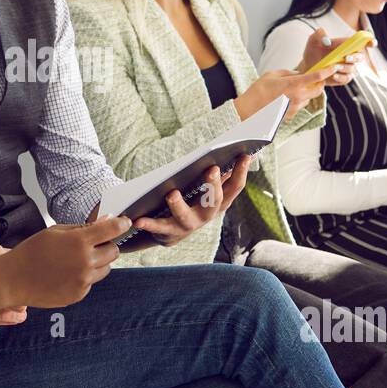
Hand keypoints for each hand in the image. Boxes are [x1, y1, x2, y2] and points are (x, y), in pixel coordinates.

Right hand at [1, 215, 131, 307]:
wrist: (14, 279)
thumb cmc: (32, 251)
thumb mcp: (55, 231)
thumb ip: (83, 228)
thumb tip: (106, 221)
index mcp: (79, 241)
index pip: (113, 229)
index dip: (122, 224)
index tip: (125, 222)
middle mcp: (85, 261)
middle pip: (114, 251)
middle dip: (107, 245)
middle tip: (93, 243)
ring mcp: (83, 280)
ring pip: (106, 268)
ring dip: (98, 262)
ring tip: (76, 260)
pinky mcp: (79, 294)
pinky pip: (92, 282)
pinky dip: (85, 276)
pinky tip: (67, 273)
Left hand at [132, 154, 252, 245]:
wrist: (170, 233)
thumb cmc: (192, 203)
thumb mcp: (209, 190)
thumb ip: (224, 175)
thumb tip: (248, 154)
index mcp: (218, 203)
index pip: (234, 188)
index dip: (241, 172)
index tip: (245, 155)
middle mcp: (206, 215)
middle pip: (214, 202)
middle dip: (213, 186)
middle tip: (212, 169)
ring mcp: (188, 225)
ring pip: (186, 217)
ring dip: (179, 206)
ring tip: (171, 194)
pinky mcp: (168, 232)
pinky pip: (158, 228)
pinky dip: (148, 224)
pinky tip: (138, 219)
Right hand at [236, 67, 340, 119]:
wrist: (249, 110)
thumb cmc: (258, 91)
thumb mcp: (273, 74)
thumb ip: (288, 73)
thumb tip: (298, 74)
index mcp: (294, 84)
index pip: (317, 77)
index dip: (327, 71)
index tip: (333, 67)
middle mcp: (298, 97)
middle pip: (318, 90)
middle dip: (319, 84)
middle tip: (314, 79)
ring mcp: (296, 107)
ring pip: (309, 99)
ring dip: (307, 93)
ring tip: (292, 90)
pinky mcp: (291, 115)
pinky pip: (300, 106)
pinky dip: (297, 101)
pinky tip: (285, 99)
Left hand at [299, 27, 371, 84]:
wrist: (306, 65)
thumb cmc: (313, 50)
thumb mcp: (313, 40)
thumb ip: (319, 35)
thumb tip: (325, 38)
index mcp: (346, 45)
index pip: (363, 42)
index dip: (370, 42)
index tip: (371, 43)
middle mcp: (350, 56)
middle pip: (360, 57)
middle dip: (355, 57)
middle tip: (346, 58)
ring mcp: (347, 68)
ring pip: (353, 69)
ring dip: (345, 68)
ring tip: (335, 67)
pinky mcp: (342, 78)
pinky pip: (346, 79)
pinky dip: (341, 77)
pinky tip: (334, 75)